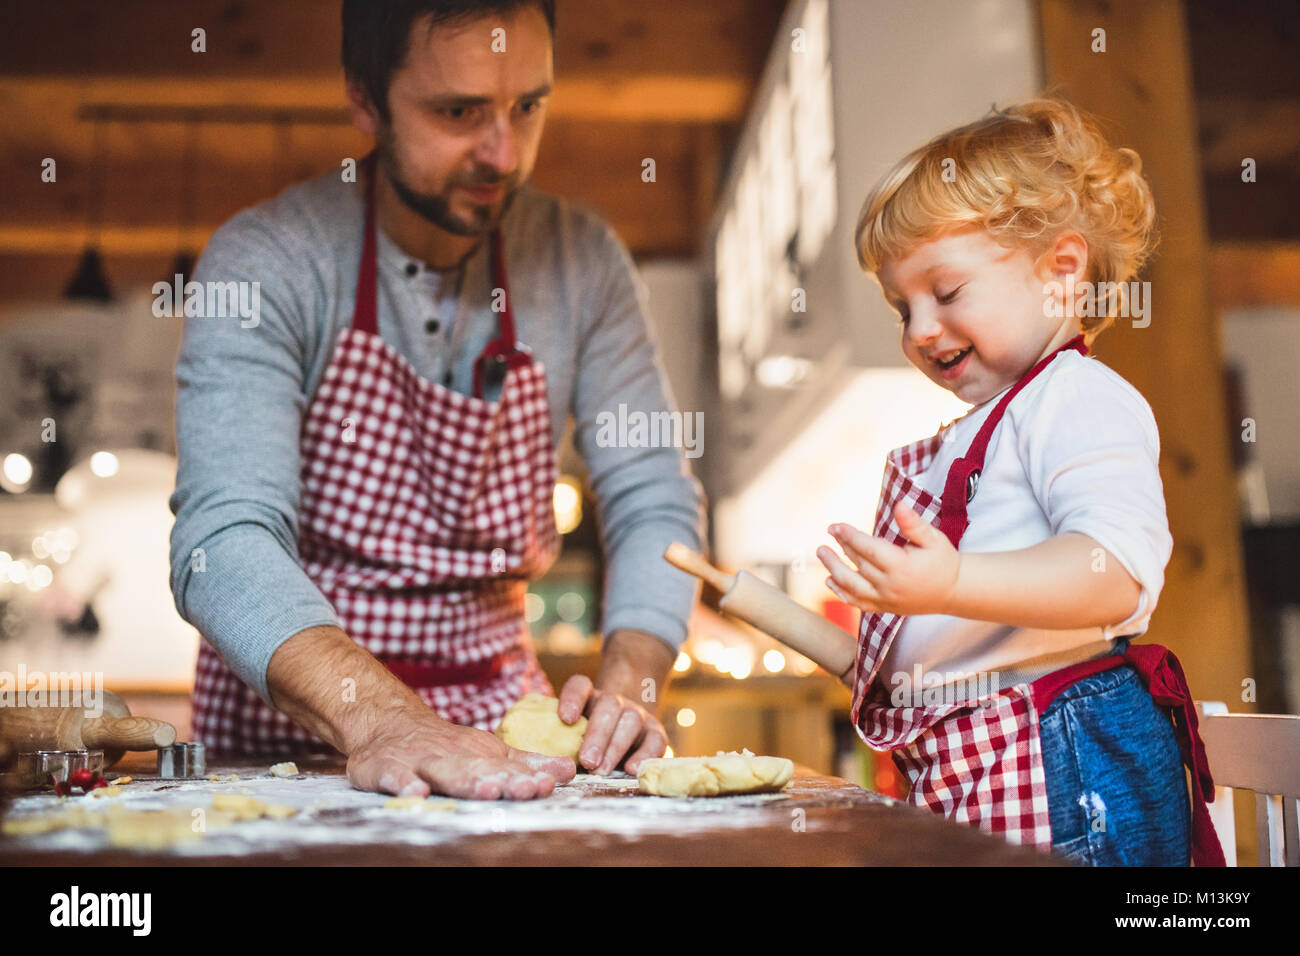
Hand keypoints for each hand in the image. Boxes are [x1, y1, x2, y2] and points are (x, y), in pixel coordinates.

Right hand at [345, 701, 575, 799]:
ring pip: (443, 772)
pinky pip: (393, 776)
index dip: (525, 776)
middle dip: (501, 779)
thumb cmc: (448, 747)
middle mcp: (452, 757)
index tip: (547, 785)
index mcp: (478, 755)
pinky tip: (416, 793)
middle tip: (522, 788)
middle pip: (477, 770)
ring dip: (464, 780)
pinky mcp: (385, 768)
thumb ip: (526, 763)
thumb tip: (569, 770)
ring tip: (486, 790)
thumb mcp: (488, 752)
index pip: (504, 767)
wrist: (388, 725)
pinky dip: (403, 784)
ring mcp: (418, 762)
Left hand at [557, 674, 668, 775]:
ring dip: (616, 747)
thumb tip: (539, 758)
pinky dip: (645, 754)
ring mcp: (637, 715)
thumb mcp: (571, 734)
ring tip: (602, 770)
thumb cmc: (587, 740)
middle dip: (597, 734)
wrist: (622, 733)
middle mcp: (614, 702)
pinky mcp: (655, 732)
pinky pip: (656, 739)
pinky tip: (631, 769)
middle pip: (608, 706)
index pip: (580, 686)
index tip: (565, 718)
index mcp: (589, 697)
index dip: (573, 698)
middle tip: (586, 760)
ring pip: (631, 719)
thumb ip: (557, 740)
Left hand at [817, 503, 960, 616]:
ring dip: (833, 570)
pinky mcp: (884, 608)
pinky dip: (841, 593)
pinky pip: (858, 603)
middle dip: (839, 548)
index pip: (868, 549)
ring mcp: (885, 599)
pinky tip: (830, 581)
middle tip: (827, 533)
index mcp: (901, 566)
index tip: (835, 526)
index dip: (850, 537)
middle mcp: (890, 585)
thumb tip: (899, 504)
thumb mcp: (934, 539)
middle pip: (858, 565)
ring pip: (852, 587)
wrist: (953, 592)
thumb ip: (914, 524)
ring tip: (822, 553)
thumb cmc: (943, 561)